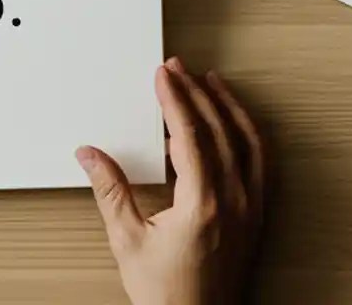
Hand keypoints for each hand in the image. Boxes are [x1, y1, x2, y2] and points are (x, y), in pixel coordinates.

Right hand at [76, 57, 265, 304]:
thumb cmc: (167, 296)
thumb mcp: (127, 241)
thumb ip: (110, 191)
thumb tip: (90, 155)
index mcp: (202, 203)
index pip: (188, 135)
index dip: (174, 99)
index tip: (163, 76)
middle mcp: (234, 201)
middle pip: (218, 129)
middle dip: (196, 93)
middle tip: (177, 69)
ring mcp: (250, 208)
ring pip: (247, 142)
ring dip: (228, 107)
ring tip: (211, 82)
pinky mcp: (257, 217)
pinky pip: (261, 163)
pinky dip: (248, 135)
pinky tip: (235, 125)